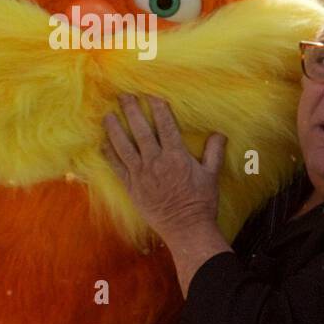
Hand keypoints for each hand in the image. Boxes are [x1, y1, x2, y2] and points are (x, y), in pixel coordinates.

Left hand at [103, 95, 232, 293]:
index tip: (151, 95)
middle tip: (124, 95)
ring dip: (114, 128)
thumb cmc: (201, 202)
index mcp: (176, 156)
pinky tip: (103, 142)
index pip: (165, 125)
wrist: (186, 229)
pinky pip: (116, 167)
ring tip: (108, 114)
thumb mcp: (212, 175)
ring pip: (123, 146)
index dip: (157, 107)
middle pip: (140, 130)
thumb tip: (219, 134)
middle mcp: (156, 162)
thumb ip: (214, 152)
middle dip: (131, 110)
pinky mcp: (131, 187)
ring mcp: (141, 175)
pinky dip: (108, 153)